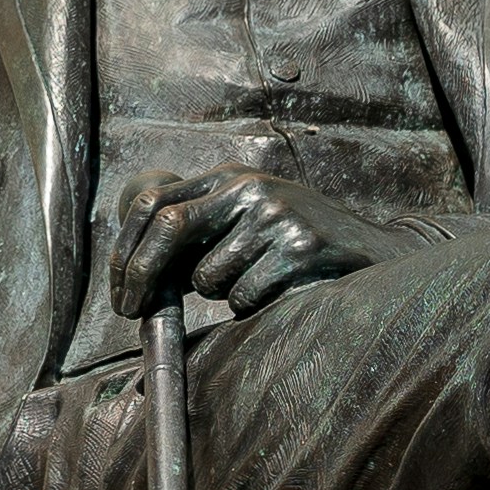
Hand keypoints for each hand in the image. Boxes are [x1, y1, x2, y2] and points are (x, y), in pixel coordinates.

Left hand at [122, 170, 357, 325]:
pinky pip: (244, 295)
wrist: (369, 249)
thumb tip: (137, 274)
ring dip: (218, 295)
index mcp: (229, 178)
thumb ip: (199, 235)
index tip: (119, 289)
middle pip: (169, 227)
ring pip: (209, 276)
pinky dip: (249, 306)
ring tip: (252, 283)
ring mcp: (276, 214)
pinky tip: (276, 290)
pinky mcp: (299, 247)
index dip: (125, 249)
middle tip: (133, 311)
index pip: (154, 203)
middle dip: (142, 275)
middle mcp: (249, 188)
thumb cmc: (295, 242)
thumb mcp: (245, 221)